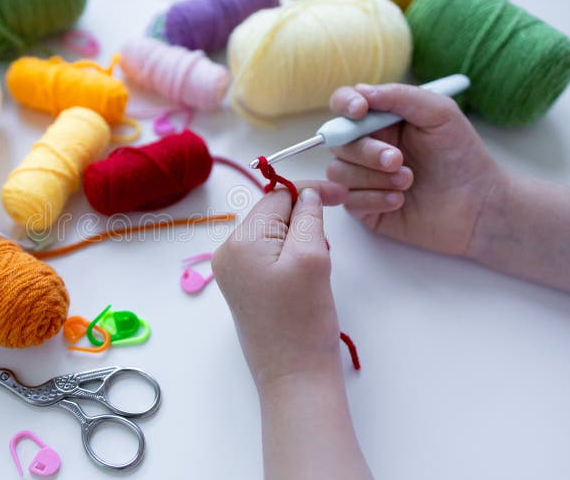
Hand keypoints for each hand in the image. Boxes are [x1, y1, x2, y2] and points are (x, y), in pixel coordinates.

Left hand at [212, 181, 347, 387]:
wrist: (295, 376)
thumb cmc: (303, 321)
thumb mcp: (311, 258)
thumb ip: (308, 216)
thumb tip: (306, 193)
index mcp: (238, 242)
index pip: (275, 197)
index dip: (309, 192)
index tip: (341, 196)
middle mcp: (227, 253)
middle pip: (271, 214)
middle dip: (303, 219)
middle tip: (326, 246)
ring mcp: (232, 272)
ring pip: (272, 234)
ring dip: (299, 238)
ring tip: (316, 267)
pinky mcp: (244, 287)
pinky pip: (269, 254)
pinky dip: (291, 255)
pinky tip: (304, 277)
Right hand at [326, 83, 505, 256]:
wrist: (477, 205)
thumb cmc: (462, 156)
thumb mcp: (440, 113)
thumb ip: (401, 96)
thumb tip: (361, 90)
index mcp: (380, 120)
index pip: (344, 105)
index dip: (345, 104)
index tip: (360, 110)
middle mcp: (367, 146)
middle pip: (338, 142)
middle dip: (366, 151)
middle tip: (397, 160)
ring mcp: (363, 177)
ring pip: (339, 172)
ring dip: (372, 178)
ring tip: (408, 181)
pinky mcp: (364, 206)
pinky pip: (348, 200)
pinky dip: (373, 199)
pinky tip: (399, 200)